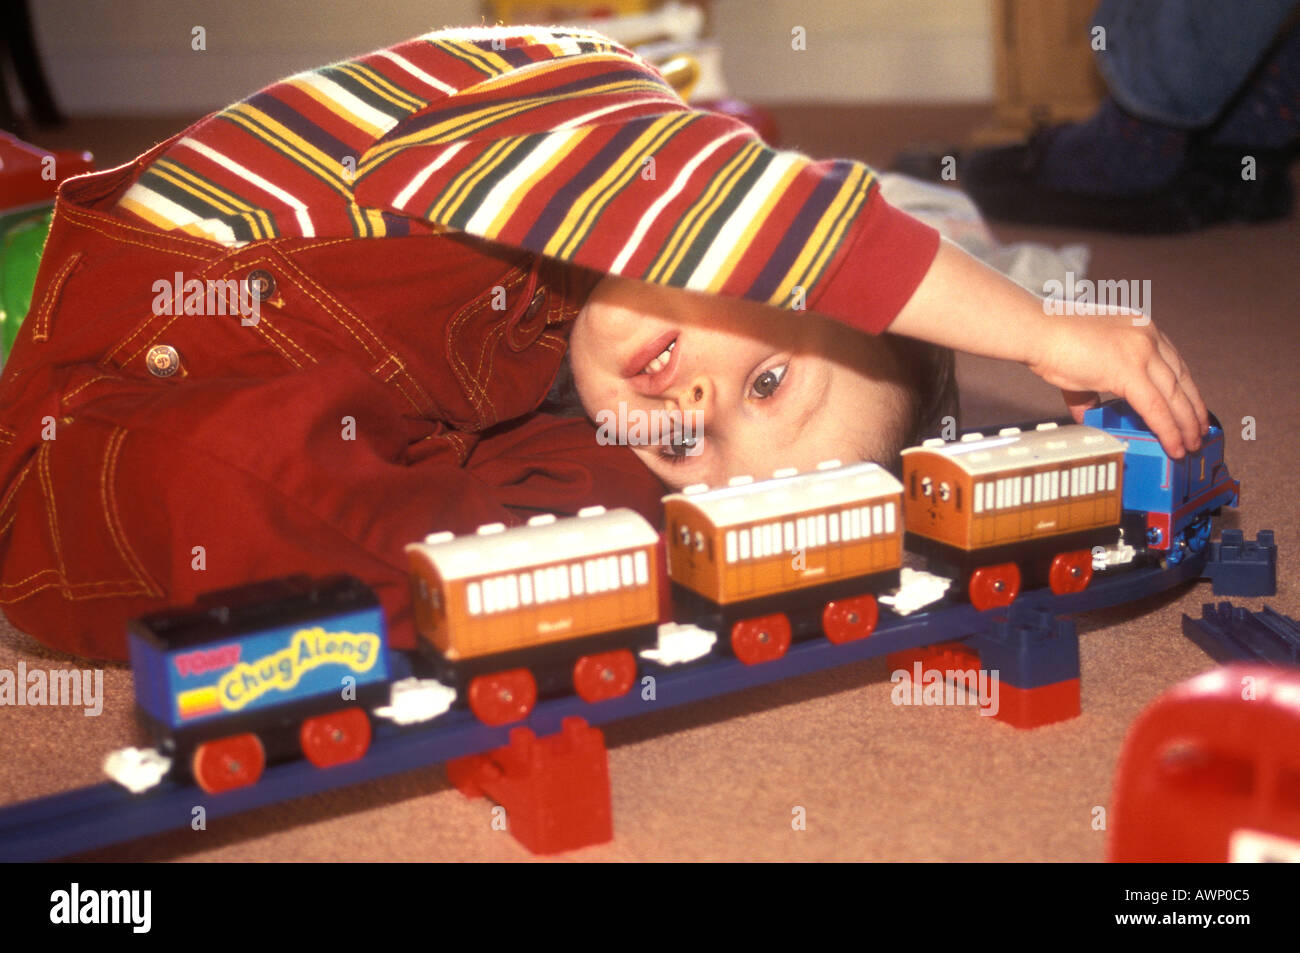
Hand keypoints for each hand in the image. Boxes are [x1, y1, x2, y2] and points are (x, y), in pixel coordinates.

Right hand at [1027, 310, 1208, 457]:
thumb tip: (1088, 415)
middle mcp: (1147, 336)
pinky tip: (1173, 444)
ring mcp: (1141, 352)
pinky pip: (1156, 408)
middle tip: (1198, 432)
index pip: (1174, 363)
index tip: (1191, 409)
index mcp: (1140, 328)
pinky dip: (1168, 430)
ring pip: (1175, 396)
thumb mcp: (1084, 363)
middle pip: (1182, 379)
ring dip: (1186, 425)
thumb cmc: (1052, 340)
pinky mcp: (1130, 371)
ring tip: (1190, 444)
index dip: (1186, 390)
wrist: (1037, 331)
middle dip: (1193, 410)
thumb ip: (1092, 390)